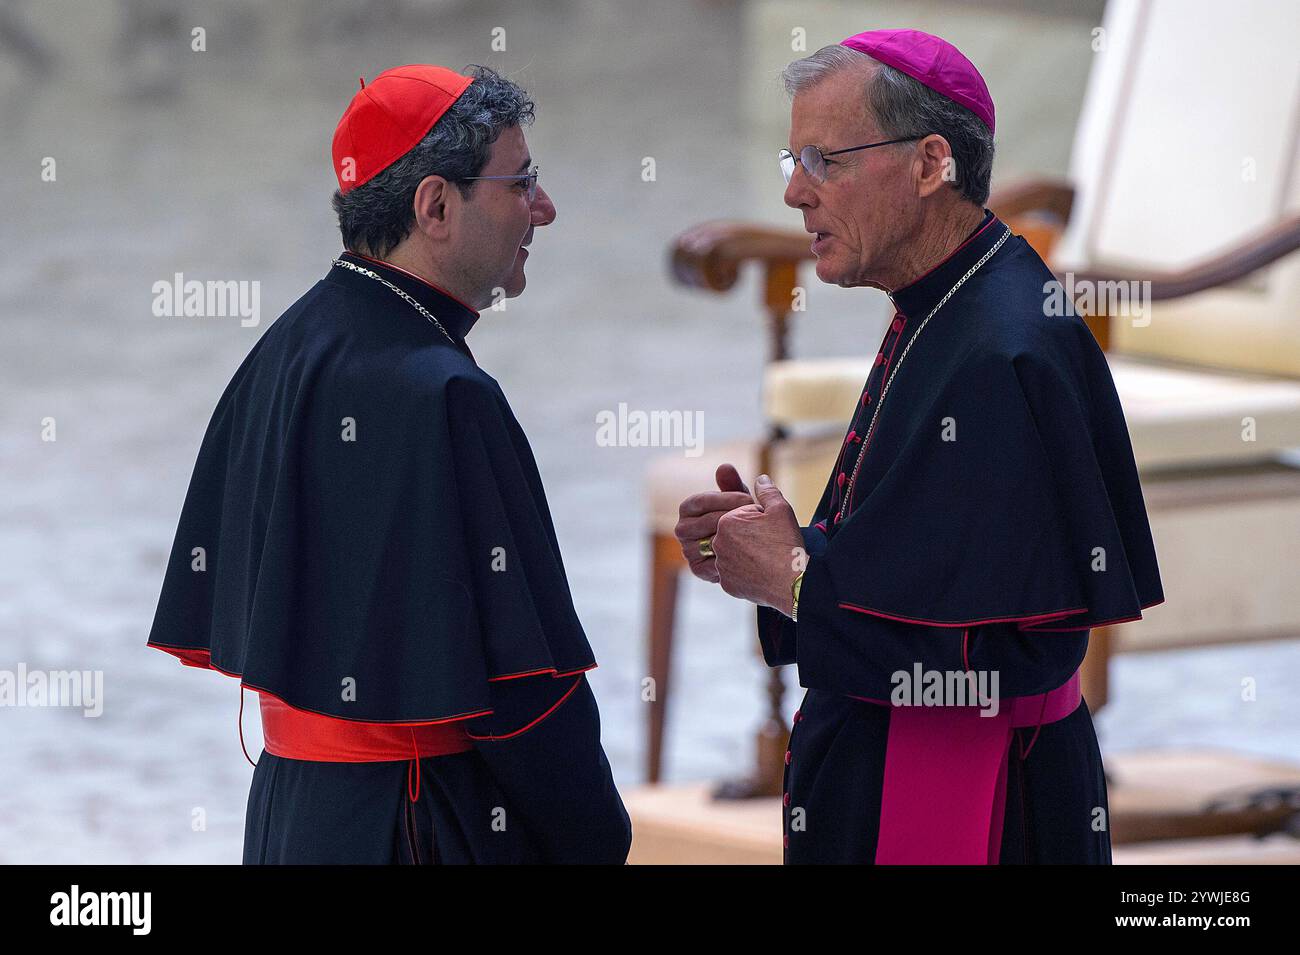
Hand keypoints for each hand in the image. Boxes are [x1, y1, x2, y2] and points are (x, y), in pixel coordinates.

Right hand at [675, 463, 753, 582]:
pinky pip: (714, 561)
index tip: (748, 499)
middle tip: (757, 517)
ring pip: (710, 541)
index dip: (725, 499)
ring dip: (735, 537)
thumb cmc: (740, 519)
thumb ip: (731, 484)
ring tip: (756, 533)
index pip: (699, 501)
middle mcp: (682, 529)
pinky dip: (732, 556)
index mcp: (687, 509)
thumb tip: (725, 466)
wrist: (747, 552)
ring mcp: (688, 550)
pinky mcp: (697, 569)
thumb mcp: (738, 500)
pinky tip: (750, 551)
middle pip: (706, 521)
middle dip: (733, 518)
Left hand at [713, 474, 804, 614]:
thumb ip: (767, 491)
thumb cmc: (786, 544)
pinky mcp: (726, 584)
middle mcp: (717, 543)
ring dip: (746, 553)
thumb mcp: (780, 510)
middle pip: (735, 534)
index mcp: (727, 521)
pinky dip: (745, 573)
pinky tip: (761, 572)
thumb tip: (761, 479)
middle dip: (750, 535)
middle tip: (770, 544)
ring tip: (767, 558)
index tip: (772, 529)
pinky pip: (733, 574)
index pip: (741, 514)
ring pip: (733, 554)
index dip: (760, 519)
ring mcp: (720, 565)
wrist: (792, 582)